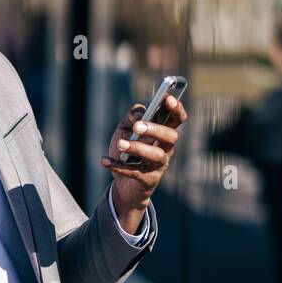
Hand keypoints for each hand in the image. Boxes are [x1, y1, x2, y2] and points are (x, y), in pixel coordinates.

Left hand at [100, 93, 186, 231]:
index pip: (177, 118)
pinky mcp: (148, 181)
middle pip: (171, 136)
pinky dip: (118, 166)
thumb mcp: (124, 130)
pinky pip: (135, 173)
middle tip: (137, 127)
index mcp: (162, 133)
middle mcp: (166, 149)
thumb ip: (131, 117)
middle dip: (155, 129)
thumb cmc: (127, 152)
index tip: (167, 98)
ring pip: (157, 156)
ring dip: (138, 148)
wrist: (122, 184)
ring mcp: (159, 166)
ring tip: (120, 144)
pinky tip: (105, 161)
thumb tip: (139, 114)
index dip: (175, 108)